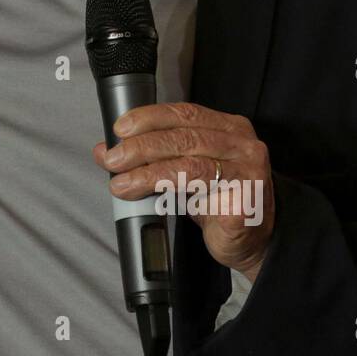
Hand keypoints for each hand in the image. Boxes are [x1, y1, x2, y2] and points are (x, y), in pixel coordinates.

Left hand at [94, 101, 274, 282]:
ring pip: (190, 164)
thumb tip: (105, 151)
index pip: (185, 112)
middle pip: (184, 137)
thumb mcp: (181, 173)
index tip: (121, 129)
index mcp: (228, 128)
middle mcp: (242, 145)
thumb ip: (149, 158)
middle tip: (115, 160)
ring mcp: (248, 171)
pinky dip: (170, 194)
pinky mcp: (246, 200)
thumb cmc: (216, 203)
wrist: (250, 242)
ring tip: (122, 184)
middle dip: (142, 147)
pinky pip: (202, 194)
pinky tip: (152, 201)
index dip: (150, 118)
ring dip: (148, 173)